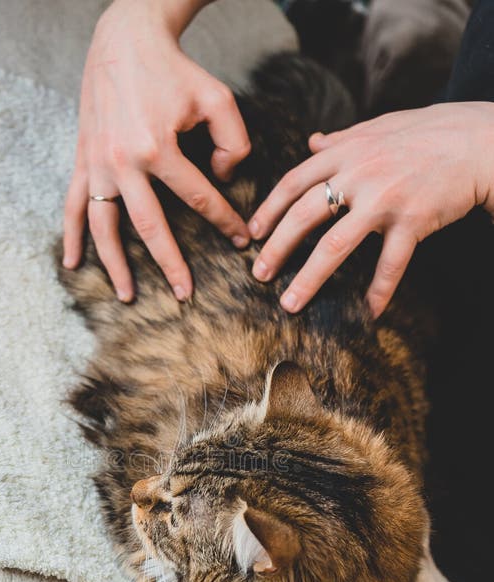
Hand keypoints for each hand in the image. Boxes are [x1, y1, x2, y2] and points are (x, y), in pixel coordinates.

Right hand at [63, 0, 250, 301]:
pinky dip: (72, 236)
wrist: (124, 40)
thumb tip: (220, 178)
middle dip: (170, 265)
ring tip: (128, 295)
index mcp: (158, 148)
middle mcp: (123, 162)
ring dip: (116, 265)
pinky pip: (74, 206)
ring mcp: (98, 164)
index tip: (239, 242)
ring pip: (105, 227)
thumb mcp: (218, 98)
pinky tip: (73, 263)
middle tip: (185, 295)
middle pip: (149, 227)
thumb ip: (234, 142)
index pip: (199, 198)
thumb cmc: (175, 71)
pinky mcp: (83, 160)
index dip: (223, 222)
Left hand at [250, 102, 493, 316]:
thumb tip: (311, 142)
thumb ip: (340, 139)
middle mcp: (358, 175)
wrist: (477, 140)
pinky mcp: (413, 220)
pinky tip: (369, 312)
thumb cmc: (426, 133)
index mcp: (345, 152)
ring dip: (309, 278)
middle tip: (259, 274)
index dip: (268, 209)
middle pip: (304, 216)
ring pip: (336, 245)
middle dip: (277, 248)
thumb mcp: (377, 127)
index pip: (293, 182)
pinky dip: (379, 290)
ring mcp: (384, 199)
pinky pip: (390, 263)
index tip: (251, 233)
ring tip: (290, 304)